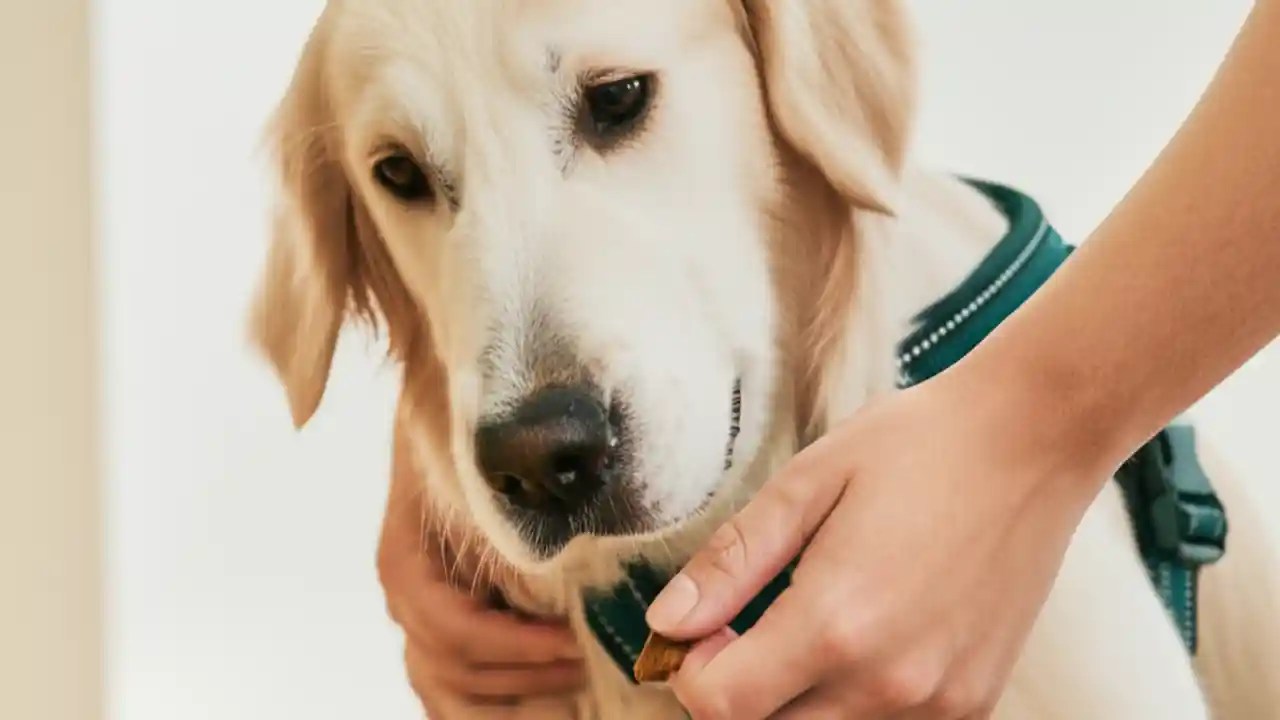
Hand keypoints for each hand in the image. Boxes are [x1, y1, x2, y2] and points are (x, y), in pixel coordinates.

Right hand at [378, 424, 585, 716]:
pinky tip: (541, 694)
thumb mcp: (479, 471)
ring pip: (455, 685)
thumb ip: (503, 524)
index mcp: (404, 566)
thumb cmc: (463, 438)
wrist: (440, 411)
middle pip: (456, 667)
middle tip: (592, 659)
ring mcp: (416, 618)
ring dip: (519, 690)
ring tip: (579, 678)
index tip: (572, 639)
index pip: (455, 630)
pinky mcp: (436, 625)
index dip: (515, 645)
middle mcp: (404, 600)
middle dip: (528, 672)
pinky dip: (495, 698)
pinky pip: (453, 686)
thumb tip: (550, 568)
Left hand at [645, 366, 1112, 718]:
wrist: (1031, 441)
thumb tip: (666, 623)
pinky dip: (855, 702)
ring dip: (795, 701)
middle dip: (738, 693)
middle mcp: (890, 681)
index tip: (706, 628)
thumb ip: (731, 562)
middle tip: (744, 630)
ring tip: (806, 628)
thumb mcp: (805, 484)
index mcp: (836, 622)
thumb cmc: (916, 447)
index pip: (722, 708)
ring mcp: (940, 702)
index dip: (693, 672)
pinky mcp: (973, 703)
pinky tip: (864, 640)